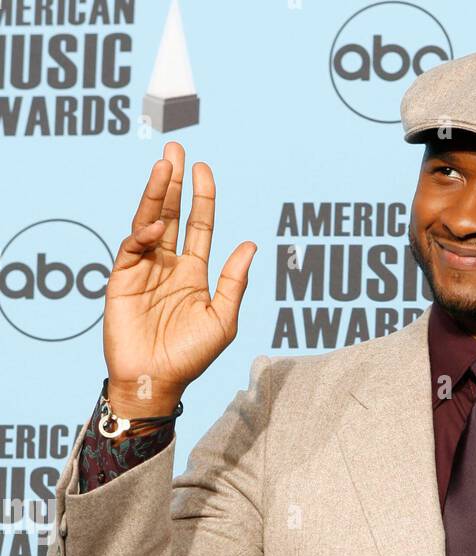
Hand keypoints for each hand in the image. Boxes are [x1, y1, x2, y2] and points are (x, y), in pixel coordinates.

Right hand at [103, 140, 256, 415]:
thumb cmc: (190, 356)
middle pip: (172, 215)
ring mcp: (143, 271)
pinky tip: (156, 226)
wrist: (156, 381)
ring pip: (150, 223)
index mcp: (193, 274)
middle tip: (177, 150)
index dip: (202, 198)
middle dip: (174, 183)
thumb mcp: (222, 319)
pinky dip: (143, 234)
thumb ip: (234, 282)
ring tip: (163, 166)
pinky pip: (132, 248)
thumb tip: (249, 244)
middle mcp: (167, 266)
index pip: (198, 227)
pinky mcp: (122, 280)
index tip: (204, 169)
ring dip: (156, 194)